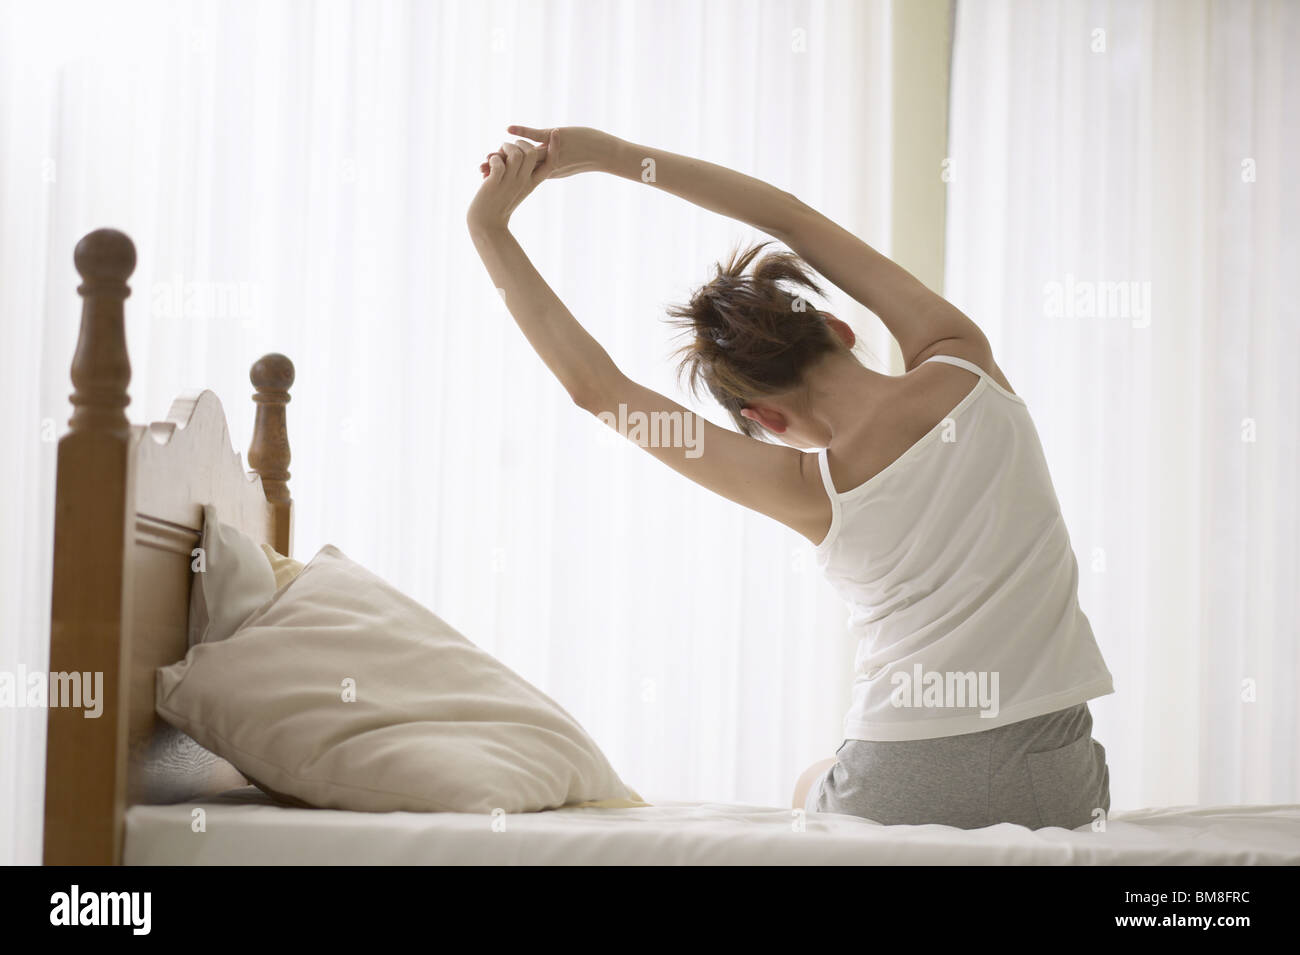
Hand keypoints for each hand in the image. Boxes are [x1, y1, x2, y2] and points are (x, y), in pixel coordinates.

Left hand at [467, 139, 547, 231]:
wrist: (486, 224)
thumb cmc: (499, 205)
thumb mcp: (514, 189)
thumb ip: (519, 175)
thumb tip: (520, 159)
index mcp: (531, 183)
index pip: (550, 163)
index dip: (554, 147)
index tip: (556, 132)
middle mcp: (523, 182)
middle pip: (533, 153)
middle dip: (520, 143)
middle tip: (507, 148)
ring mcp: (510, 182)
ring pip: (516, 154)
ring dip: (505, 148)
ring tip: (495, 156)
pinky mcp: (495, 183)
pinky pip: (499, 163)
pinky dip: (492, 159)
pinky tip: (486, 165)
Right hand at [499, 125, 614, 179]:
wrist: (605, 154)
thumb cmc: (588, 156)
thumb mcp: (566, 163)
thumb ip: (550, 163)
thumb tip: (539, 163)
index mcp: (547, 171)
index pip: (520, 172)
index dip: (503, 175)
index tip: (488, 178)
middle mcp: (546, 164)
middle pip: (517, 166)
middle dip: (498, 168)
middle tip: (480, 170)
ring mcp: (550, 150)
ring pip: (523, 154)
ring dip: (505, 154)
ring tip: (488, 156)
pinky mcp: (555, 137)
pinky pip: (536, 135)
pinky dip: (522, 131)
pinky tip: (508, 129)